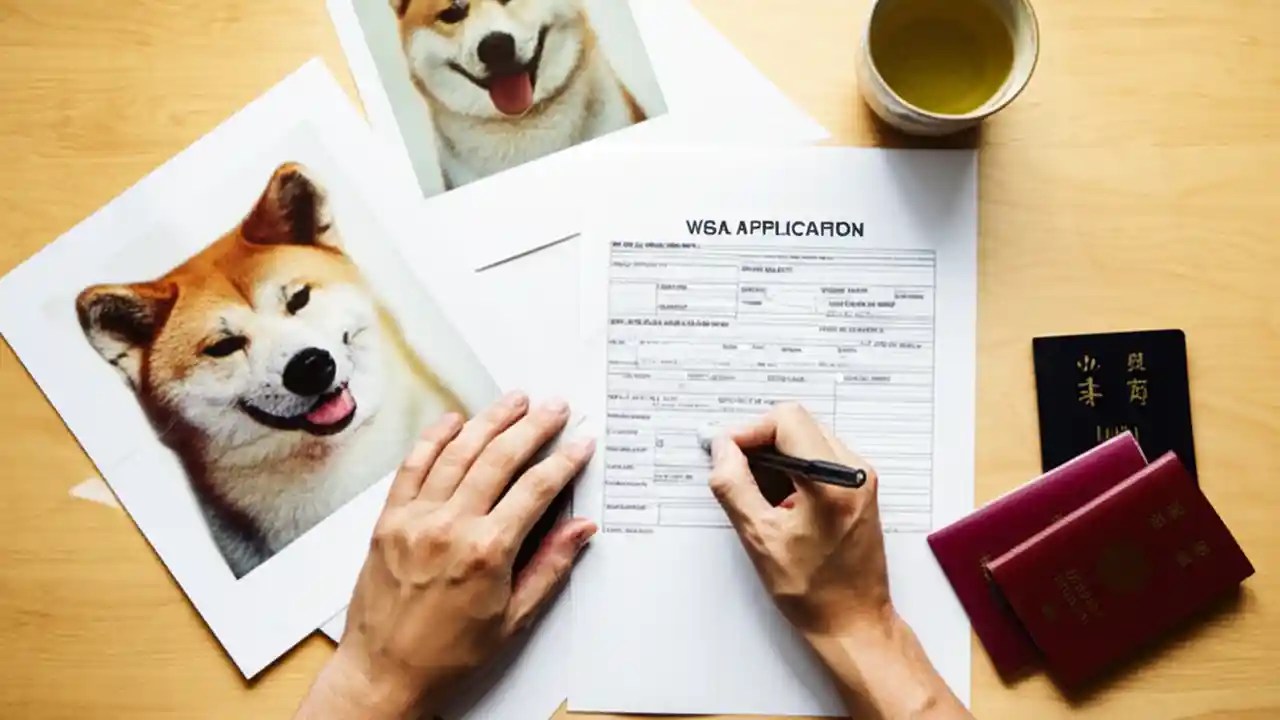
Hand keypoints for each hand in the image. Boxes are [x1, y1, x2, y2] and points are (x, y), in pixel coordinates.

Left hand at [295, 392, 596, 719]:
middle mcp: (450, 527)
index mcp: (487, 552)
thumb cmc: (447, 655)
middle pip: (500, 458)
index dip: (564, 461)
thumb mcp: (514, 618)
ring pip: (459, 452)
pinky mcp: (388, 520)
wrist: (385, 673)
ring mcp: (415, 519)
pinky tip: (453, 421)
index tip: (580, 444)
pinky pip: (413, 466)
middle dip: (533, 427)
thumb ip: (550, 565)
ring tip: (514, 402)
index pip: (536, 489)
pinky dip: (434, 438)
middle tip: (553, 408)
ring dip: (490, 421)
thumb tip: (581, 529)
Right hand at [709, 403, 971, 718]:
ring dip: (776, 457)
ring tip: (762, 496)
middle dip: (761, 443)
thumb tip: (722, 450)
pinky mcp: (859, 487)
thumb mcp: (759, 538)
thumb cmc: (814, 592)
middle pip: (797, 424)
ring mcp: (861, 479)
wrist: (853, 621)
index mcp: (833, 481)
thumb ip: (734, 485)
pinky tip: (782, 502)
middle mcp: (855, 473)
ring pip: (807, 437)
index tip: (726, 453)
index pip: (786, 420)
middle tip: (737, 473)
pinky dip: (793, 469)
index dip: (748, 432)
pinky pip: (819, 457)